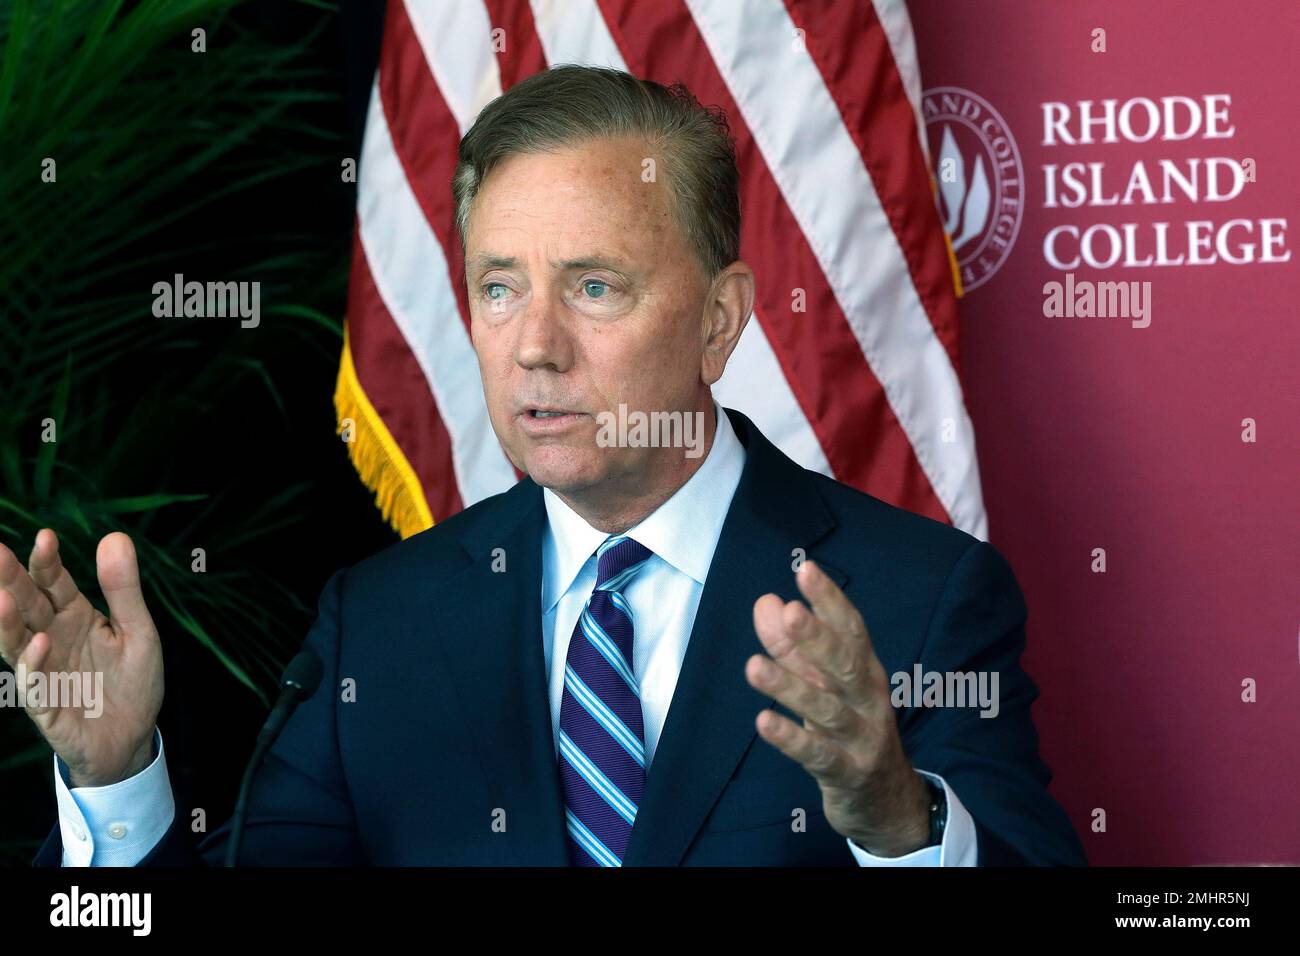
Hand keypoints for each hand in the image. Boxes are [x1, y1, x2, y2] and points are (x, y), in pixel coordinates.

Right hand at [0, 529, 162, 787]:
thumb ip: (123, 589)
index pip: (53, 583)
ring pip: (17, 643)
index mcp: (75, 616)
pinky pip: (35, 685)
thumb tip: (114, 535)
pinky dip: (34, 665)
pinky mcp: (48, 705)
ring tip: (2, 598)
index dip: (47, 561)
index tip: (46, 536)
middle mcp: (52, 639)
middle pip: (26, 606)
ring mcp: (46, 671)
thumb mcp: (139, 630)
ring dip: (7, 622)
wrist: (134, 737)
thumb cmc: (132, 681)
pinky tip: (39, 644)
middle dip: (10, 581)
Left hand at [745, 559, 930, 855]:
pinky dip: (792, 739)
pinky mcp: (848, 774)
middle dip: (818, 637)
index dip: (829, 600)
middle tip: (789, 612)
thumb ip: (791, 647)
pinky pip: (818, 755)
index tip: (805, 570)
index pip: (851, 629)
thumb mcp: (822, 686)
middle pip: (846, 664)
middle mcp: (869, 699)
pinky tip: (763, 721)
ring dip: (791, 687)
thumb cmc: (848, 730)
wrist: (886, 801)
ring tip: (754, 666)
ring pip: (827, 709)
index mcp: (864, 670)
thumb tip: (766, 602)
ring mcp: (862, 738)